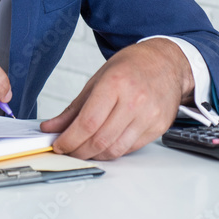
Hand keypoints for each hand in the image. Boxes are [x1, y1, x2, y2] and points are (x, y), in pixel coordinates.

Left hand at [40, 38, 192, 159]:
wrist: (166, 62)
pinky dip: (112, 151)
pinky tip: (103, 146)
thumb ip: (74, 107)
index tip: (58, 145)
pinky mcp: (158, 127)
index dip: (69, 139)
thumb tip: (52, 127)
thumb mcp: (97, 79)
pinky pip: (130, 148)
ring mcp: (149, 116)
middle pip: (100, 139)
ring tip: (83, 150)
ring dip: (95, 155)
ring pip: (115, 149)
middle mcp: (134, 101)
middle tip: (68, 150)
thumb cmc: (131, 66)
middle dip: (78, 151)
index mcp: (115, 84)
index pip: (88, 122)